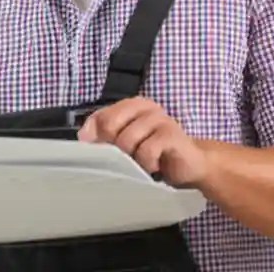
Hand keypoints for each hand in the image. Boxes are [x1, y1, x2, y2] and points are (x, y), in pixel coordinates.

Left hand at [77, 97, 208, 187]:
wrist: (190, 165)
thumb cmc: (155, 154)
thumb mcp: (127, 144)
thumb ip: (106, 136)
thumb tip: (83, 137)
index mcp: (132, 105)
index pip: (100, 116)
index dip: (94, 138)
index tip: (100, 154)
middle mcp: (145, 107)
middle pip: (110, 125)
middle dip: (112, 149)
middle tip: (125, 161)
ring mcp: (160, 119)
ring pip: (126, 140)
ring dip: (131, 160)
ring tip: (141, 165)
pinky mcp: (172, 134)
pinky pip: (146, 151)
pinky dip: (147, 164)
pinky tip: (154, 167)